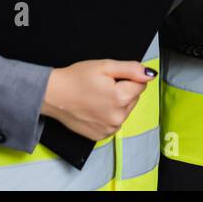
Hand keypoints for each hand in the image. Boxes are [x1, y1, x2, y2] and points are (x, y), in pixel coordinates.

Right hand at [40, 59, 155, 141]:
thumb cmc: (76, 78)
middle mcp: (118, 117)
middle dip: (123, 90)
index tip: (111, 77)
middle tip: (102, 85)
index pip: (140, 84)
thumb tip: (150, 74)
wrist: (53, 95)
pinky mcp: (101, 135)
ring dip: (117, 103)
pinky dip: (108, 114)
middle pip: (133, 98)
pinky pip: (114, 121)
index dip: (127, 77)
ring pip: (125, 110)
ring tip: (97, 96)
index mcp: (121, 98)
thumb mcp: (105, 66)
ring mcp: (110, 128)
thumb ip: (131, 69)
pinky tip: (95, 108)